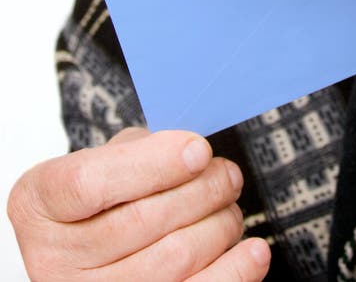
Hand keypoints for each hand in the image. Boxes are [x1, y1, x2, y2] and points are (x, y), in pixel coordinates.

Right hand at [7, 127, 270, 280]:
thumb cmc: (110, 190)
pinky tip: (254, 251)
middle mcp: (51, 258)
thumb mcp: (110, 157)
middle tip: (227, 174)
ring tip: (229, 206)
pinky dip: (233, 274)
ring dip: (219, 226)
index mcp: (39, 202)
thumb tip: (194, 155)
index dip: (152, 164)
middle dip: (201, 191)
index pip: (91, 182)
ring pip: (172, 260)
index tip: (200, 149)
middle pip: (141, 221)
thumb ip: (141, 151)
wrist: (97, 242)